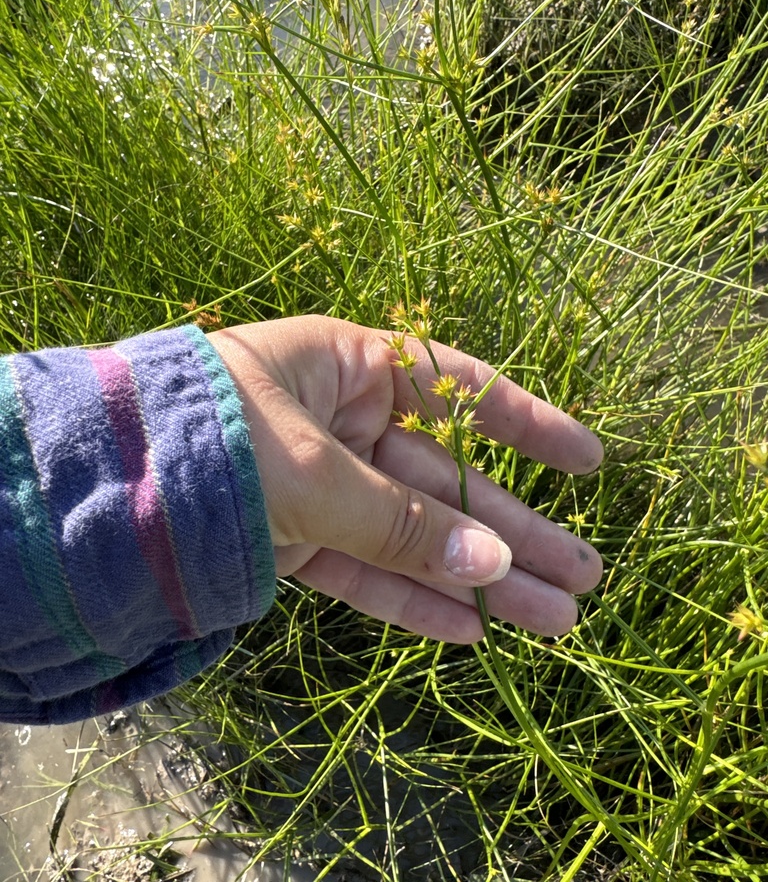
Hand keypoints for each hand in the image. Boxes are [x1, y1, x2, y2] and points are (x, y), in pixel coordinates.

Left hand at [208, 315, 602, 643]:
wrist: (98, 479)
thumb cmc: (213, 435)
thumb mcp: (316, 470)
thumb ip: (402, 522)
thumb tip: (494, 564)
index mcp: (350, 367)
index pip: (459, 391)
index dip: (528, 426)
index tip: (588, 463)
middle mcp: (343, 422)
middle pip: (449, 480)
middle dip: (515, 527)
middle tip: (585, 573)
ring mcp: (319, 485)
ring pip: (415, 536)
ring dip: (479, 579)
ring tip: (555, 619)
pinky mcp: (291, 541)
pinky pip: (366, 572)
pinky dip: (412, 602)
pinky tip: (473, 630)